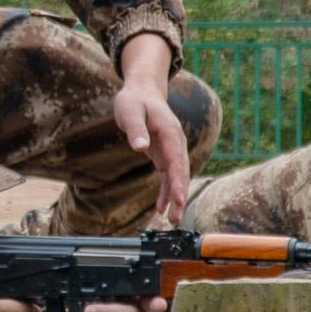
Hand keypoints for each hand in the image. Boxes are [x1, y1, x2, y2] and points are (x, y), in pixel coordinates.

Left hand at [111, 33, 189, 226]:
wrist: (142, 91)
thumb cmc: (134, 100)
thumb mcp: (130, 110)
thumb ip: (136, 128)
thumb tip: (140, 146)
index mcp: (170, 132)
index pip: (177, 160)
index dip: (178, 181)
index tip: (178, 199)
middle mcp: (175, 142)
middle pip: (181, 172)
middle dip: (179, 195)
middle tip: (175, 218)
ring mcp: (172, 149)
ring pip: (176, 177)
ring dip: (174, 198)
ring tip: (171, 220)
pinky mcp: (164, 154)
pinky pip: (168, 175)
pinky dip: (166, 191)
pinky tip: (162, 207)